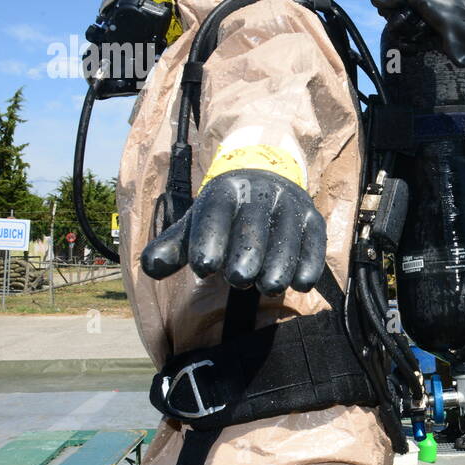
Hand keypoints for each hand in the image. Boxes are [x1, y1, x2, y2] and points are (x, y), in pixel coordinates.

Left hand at [140, 168, 326, 294]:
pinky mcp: (312, 218)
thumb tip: (150, 268)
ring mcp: (290, 205)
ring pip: (287, 234)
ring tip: (269, 287)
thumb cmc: (224, 213)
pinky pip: (314, 241)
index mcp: (224, 191)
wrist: (264, 177)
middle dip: (248, 253)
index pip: (216, 213)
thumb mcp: (195, 222)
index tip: (204, 267)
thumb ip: (172, 247)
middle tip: (239, 280)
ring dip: (280, 262)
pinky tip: (301, 284)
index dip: (209, 239)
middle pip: (254, 224)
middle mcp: (260, 193)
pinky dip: (310, 262)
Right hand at [371, 0, 464, 67]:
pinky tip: (405, 42)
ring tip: (394, 27)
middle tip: (384, 10)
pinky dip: (409, 40)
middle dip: (395, 6)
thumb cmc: (452, 12)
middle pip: (407, 0)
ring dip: (400, 25)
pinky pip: (415, 37)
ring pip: (409, 19)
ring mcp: (435, 19)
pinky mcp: (435, 37)